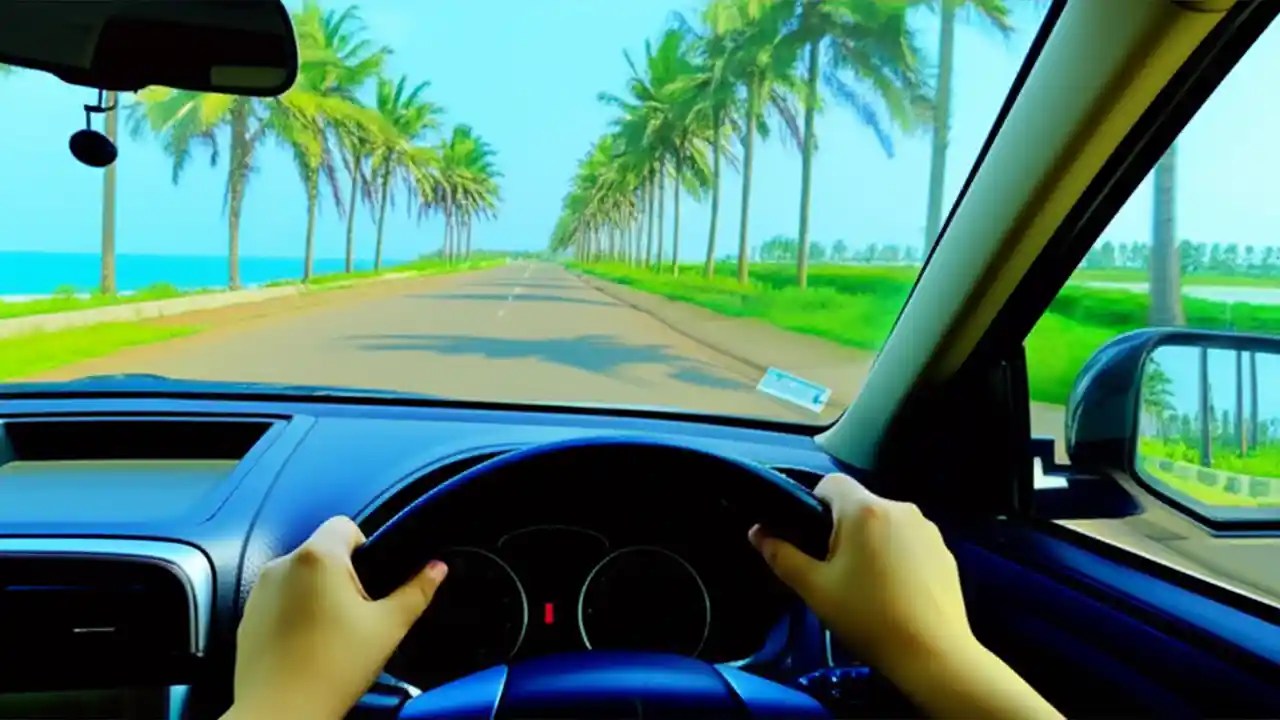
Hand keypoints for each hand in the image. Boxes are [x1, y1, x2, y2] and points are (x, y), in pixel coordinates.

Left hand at [225, 517, 446, 719]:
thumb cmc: (334, 670)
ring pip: (300, 576)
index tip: (370, 586)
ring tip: (329, 635)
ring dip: (316, 593)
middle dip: (342, 576)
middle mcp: (282, 565)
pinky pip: (278, 600)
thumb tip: (437, 567)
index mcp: (317, 558)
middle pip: (322, 552)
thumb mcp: (387, 628)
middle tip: (355, 617)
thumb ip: (416, 591)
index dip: (365, 549)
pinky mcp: (247, 616)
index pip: (345, 525)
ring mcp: (259, 591)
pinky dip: (294, 614)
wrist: (281, 714)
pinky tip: (306, 646)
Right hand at [751, 474, 1061, 719]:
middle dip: (842, 529)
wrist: (932, 655)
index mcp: (865, 511)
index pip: (830, 482)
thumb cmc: (868, 618)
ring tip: (867, 585)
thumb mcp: (815, 589)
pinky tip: (895, 592)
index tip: (810, 539)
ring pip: (885, 524)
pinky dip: (897, 557)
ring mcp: (927, 530)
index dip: (813, 504)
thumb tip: (757, 533)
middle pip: (859, 505)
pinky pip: (908, 542)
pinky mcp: (945, 551)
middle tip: (834, 571)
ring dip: (871, 542)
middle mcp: (900, 509)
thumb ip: (782, 556)